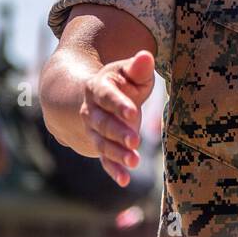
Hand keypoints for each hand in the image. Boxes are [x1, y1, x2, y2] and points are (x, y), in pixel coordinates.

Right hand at [79, 50, 154, 186]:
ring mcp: (94, 130)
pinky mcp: (101, 145)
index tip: (132, 112)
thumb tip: (146, 56)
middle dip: (118, 132)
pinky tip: (125, 180)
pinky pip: (104, 159)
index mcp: (98, 88)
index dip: (118, 104)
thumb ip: (138, 67)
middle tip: (135, 141)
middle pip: (102, 123)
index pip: (107, 96)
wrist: (99, 97)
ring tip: (134, 161)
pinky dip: (114, 170)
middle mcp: (91, 110)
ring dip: (116, 154)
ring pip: (101, 143)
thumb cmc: (124, 82)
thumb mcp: (131, 72)